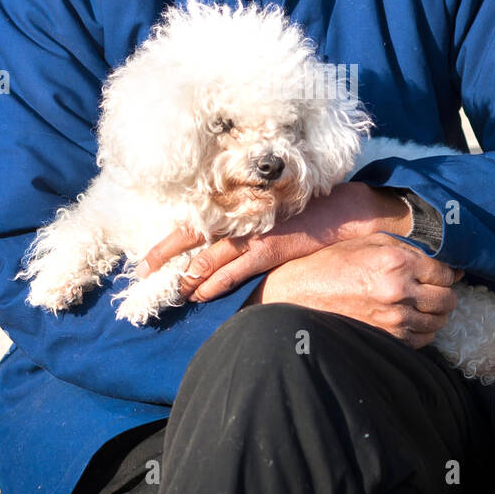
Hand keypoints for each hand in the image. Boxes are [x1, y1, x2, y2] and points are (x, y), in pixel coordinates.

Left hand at [132, 181, 414, 302]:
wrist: (352, 209)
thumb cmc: (313, 205)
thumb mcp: (277, 204)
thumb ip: (251, 217)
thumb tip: (223, 238)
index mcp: (244, 199)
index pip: (199, 216)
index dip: (172, 236)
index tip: (149, 255)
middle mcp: (246, 211)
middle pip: (196, 231)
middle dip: (167, 253)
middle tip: (143, 272)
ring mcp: (260, 228)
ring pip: (213, 252)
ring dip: (189, 273)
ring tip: (171, 290)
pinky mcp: (276, 245)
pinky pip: (239, 266)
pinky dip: (217, 280)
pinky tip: (201, 293)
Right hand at [246, 233, 463, 348]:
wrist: (301, 293)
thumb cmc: (334, 263)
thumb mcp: (370, 242)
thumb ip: (408, 248)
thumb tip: (441, 259)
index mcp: (397, 262)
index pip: (445, 272)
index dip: (447, 272)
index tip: (440, 273)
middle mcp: (399, 292)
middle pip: (447, 299)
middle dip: (445, 293)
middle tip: (435, 288)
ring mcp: (394, 319)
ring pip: (438, 321)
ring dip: (435, 313)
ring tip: (422, 304)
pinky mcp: (387, 338)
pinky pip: (422, 340)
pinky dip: (423, 330)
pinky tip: (410, 319)